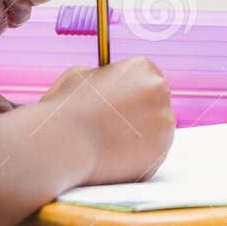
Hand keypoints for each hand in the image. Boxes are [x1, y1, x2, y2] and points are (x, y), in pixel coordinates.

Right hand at [44, 57, 174, 184]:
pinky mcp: (160, 153)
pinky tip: (113, 157)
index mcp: (143, 67)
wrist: (62, 146)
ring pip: (155, 130)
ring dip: (139, 136)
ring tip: (109, 142)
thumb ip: (102, 76)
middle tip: (113, 125)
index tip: (117, 104)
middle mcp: (160, 91)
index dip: (130, 92)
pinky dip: (136, 158)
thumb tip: (107, 81)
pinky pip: (151, 154)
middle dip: (139, 113)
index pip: (146, 78)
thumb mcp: (80, 77)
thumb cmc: (66, 108)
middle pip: (155, 103)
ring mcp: (164, 123)